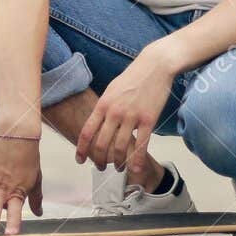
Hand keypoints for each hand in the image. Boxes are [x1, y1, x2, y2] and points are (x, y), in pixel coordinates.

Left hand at [76, 47, 175, 172]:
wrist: (155, 66)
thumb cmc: (133, 77)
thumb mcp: (112, 89)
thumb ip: (105, 107)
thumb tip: (98, 123)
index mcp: (103, 104)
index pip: (87, 131)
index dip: (82, 149)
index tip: (79, 160)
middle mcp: (115, 112)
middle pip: (102, 144)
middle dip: (99, 160)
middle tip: (100, 168)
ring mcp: (132, 116)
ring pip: (121, 147)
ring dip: (119, 163)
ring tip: (120, 169)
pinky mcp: (148, 119)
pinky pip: (142, 144)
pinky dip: (138, 160)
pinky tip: (136, 169)